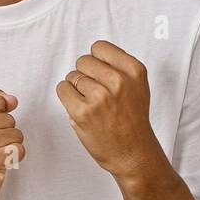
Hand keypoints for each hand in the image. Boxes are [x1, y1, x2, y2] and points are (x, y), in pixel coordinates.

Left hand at [55, 40, 165, 181]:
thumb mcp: (137, 86)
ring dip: (76, 88)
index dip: (96, 60)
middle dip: (85, 74)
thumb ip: (119, 67)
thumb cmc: (132, 119)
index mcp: (134, 71)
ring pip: (72, 76)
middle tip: (95, 92)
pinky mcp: (83, 112)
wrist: (133, 152)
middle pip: (83, 61)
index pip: (99, 47)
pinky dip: (67, 97)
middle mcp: (119, 81)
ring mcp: (100, 97)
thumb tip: (92, 54)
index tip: (100, 73)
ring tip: (91, 103)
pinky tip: (80, 107)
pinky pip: (62, 89)